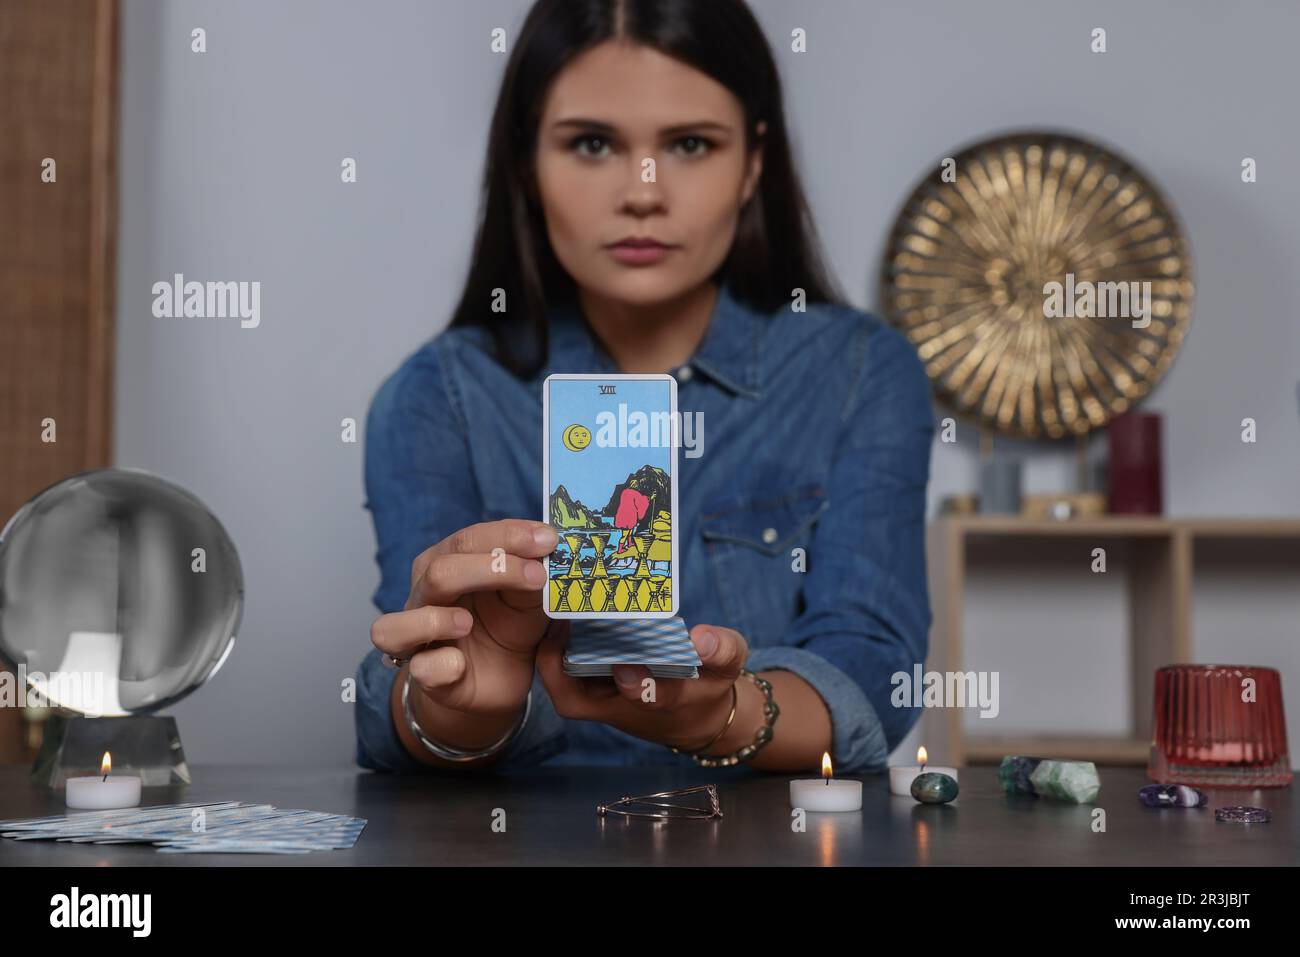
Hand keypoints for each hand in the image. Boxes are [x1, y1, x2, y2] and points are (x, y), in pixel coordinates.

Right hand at [369, 519, 558, 719]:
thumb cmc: (507, 625)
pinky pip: (421, 669)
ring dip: (435, 620)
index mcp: (447, 563)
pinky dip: (438, 667)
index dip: (508, 536)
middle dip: (491, 568)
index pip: (468, 539)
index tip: (548, 540)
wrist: (500, 678)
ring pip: (398, 624)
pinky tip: (459, 665)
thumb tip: (546, 544)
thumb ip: (531, 569)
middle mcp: (425, 595)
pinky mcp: (426, 675)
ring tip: (466, 622)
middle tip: (538, 576)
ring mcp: (417, 638)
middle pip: (440, 571)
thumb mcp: (526, 594)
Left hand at [536, 622, 750, 752]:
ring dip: (553, 653)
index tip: (628, 665)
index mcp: (662, 702)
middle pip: (579, 700)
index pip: (646, 701)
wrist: (689, 714)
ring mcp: (603, 699)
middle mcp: (623, 706)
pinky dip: (557, 647)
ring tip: (554, 610)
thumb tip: (704, 637)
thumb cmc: (706, 687)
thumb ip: (723, 651)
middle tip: (563, 620)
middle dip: (565, 665)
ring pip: (564, 687)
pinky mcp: (591, 687)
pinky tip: (558, 613)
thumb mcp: (728, 668)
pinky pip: (564, 674)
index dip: (637, 685)